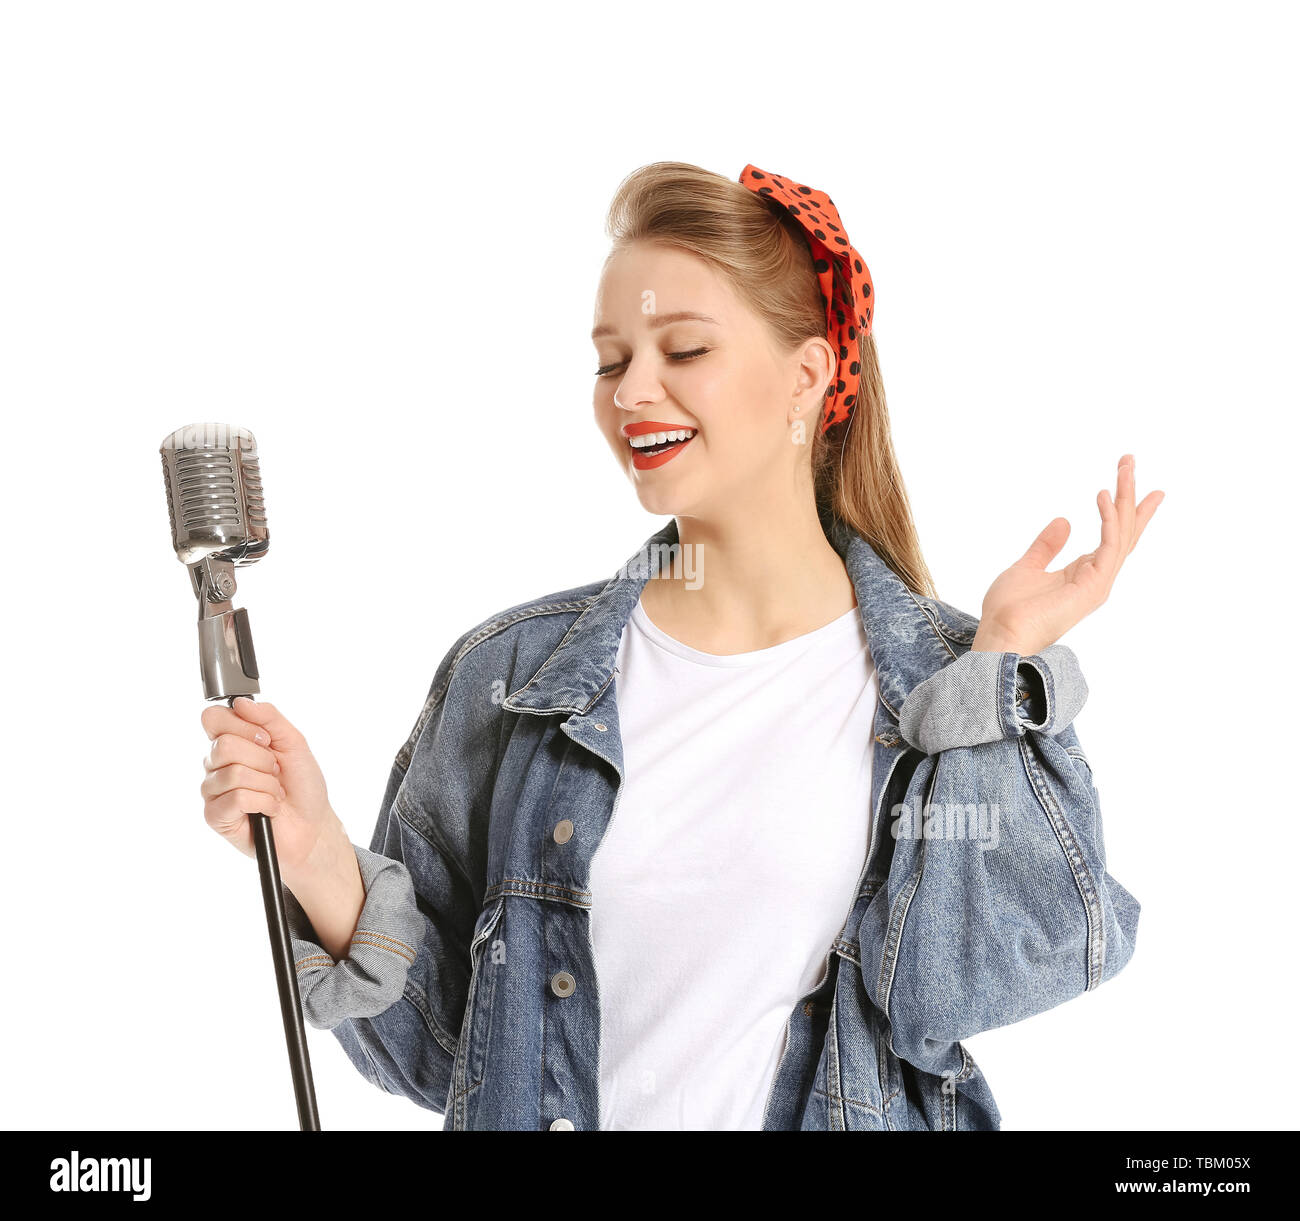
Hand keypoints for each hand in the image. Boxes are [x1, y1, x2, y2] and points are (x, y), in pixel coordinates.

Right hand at [199, 697, 344, 881]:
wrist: (313, 824)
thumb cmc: (302, 785)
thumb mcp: (294, 742)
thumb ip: (269, 718)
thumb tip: (241, 702)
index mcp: (231, 741)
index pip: (213, 718)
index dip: (243, 726)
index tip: (266, 740)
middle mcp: (216, 764)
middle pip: (224, 745)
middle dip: (262, 759)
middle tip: (275, 772)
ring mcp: (213, 790)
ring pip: (233, 773)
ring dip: (267, 784)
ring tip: (274, 792)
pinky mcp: (215, 816)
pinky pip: (237, 798)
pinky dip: (264, 802)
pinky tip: (269, 809)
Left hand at [969, 454, 1163, 656]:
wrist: (1000, 634)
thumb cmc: (1009, 610)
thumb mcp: (1026, 567)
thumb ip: (1046, 546)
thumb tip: (1064, 520)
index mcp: (1084, 573)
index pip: (1113, 536)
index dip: (1123, 509)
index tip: (1129, 481)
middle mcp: (1097, 576)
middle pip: (1124, 530)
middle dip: (1130, 494)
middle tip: (1129, 460)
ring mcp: (1099, 582)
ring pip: (1122, 532)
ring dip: (1125, 497)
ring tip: (1124, 466)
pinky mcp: (1094, 586)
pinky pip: (1109, 545)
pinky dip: (1108, 519)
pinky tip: (1102, 495)